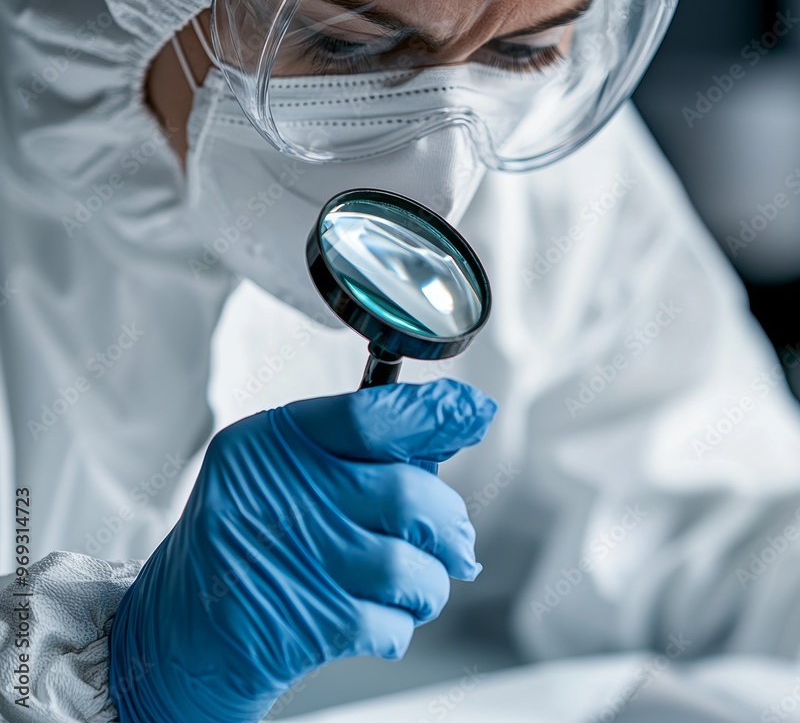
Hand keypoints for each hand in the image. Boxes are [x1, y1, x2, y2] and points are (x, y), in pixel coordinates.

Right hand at [108, 379, 497, 722]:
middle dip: (448, 522)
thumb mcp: (279, 472)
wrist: (174, 634)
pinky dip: (400, 624)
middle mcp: (278, 493)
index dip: (433, 413)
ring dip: (431, 582)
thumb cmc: (245, 544)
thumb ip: (352, 451)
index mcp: (270, 443)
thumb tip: (447, 429)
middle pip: (406, 492)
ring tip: (418, 584)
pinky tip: (379, 618)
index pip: (367, 414)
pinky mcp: (303, 623)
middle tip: (455, 541)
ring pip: (410, 564)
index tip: (473, 412)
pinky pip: (391, 621)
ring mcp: (291, 558)